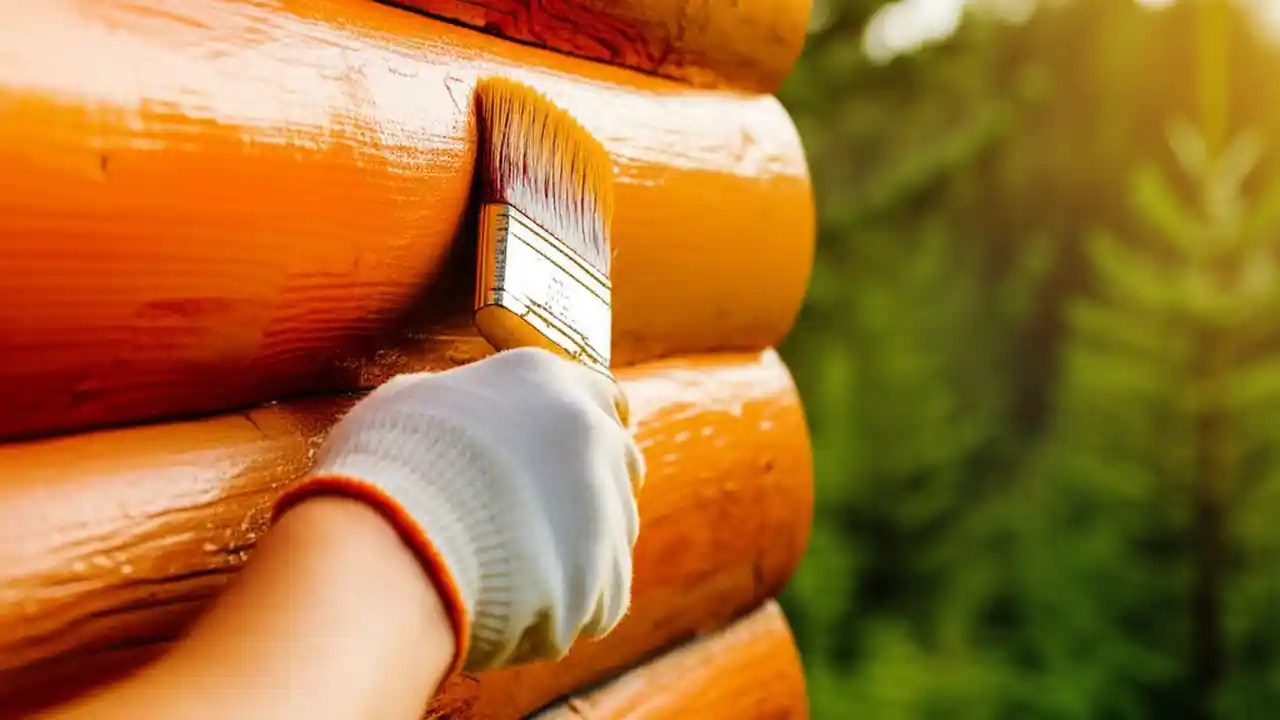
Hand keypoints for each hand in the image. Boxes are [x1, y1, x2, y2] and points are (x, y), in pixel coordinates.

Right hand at [279, 348, 643, 671]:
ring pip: (612, 532)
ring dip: (575, 550)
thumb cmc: (385, 470)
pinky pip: (602, 595)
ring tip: (510, 572)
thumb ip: (460, 401)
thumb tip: (459, 413)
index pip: (600, 394)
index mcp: (550, 381)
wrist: (392, 549)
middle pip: (619, 462)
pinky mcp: (606, 579)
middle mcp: (594, 435)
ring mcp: (608, 507)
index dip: (580, 425)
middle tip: (537, 517)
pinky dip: (568, 606)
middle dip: (588, 489)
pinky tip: (519, 610)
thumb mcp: (410, 403)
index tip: (562, 449)